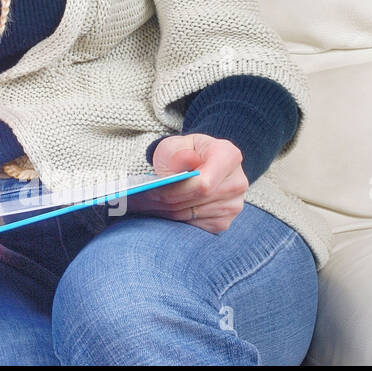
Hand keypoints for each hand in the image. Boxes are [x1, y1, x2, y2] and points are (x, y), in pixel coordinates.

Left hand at [126, 132, 248, 232]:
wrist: (199, 163)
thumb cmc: (185, 152)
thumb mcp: (177, 144)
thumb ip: (177, 152)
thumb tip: (181, 164)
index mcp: (229, 156)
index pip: (204, 182)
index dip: (177, 189)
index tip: (150, 190)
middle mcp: (237, 182)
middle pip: (195, 199)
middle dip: (162, 201)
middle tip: (134, 201)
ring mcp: (233, 205)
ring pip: (190, 214)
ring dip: (162, 212)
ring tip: (138, 207)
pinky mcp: (223, 222)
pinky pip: (193, 226)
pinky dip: (171, 221)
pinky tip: (154, 213)